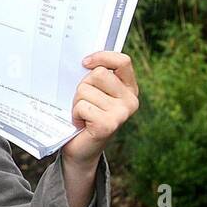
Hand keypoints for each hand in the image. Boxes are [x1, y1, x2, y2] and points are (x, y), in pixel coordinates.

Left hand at [62, 51, 139, 165]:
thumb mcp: (93, 92)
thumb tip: (83, 60)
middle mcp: (130, 100)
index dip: (102, 57)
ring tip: (82, 115)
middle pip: (98, 74)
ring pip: (85, 90)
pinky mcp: (109, 124)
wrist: (81, 149)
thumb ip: (95, 76)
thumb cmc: (85, 116)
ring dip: (76, 102)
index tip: (85, 63)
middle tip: (83, 102)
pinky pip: (82, 106)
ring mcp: (122, 113)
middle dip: (82, 86)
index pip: (122, 61)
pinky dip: (75, 114)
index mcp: (129, 88)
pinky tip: (81, 124)